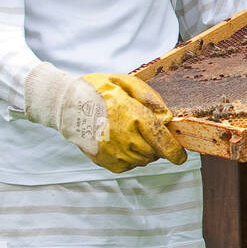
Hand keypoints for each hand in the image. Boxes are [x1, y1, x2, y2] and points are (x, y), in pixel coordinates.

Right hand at [24, 63, 185, 172]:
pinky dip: (131, 156)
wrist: (65, 105)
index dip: (175, 151)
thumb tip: (166, 116)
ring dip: (144, 150)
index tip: (180, 157)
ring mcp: (115, 153)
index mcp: (134, 118)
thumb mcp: (126, 82)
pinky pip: (128, 165)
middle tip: (146, 131)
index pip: (162, 141)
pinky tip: (121, 142)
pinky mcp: (106, 162)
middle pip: (155, 153)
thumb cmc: (97, 90)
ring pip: (142, 160)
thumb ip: (150, 98)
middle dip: (158, 145)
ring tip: (130, 133)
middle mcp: (126, 139)